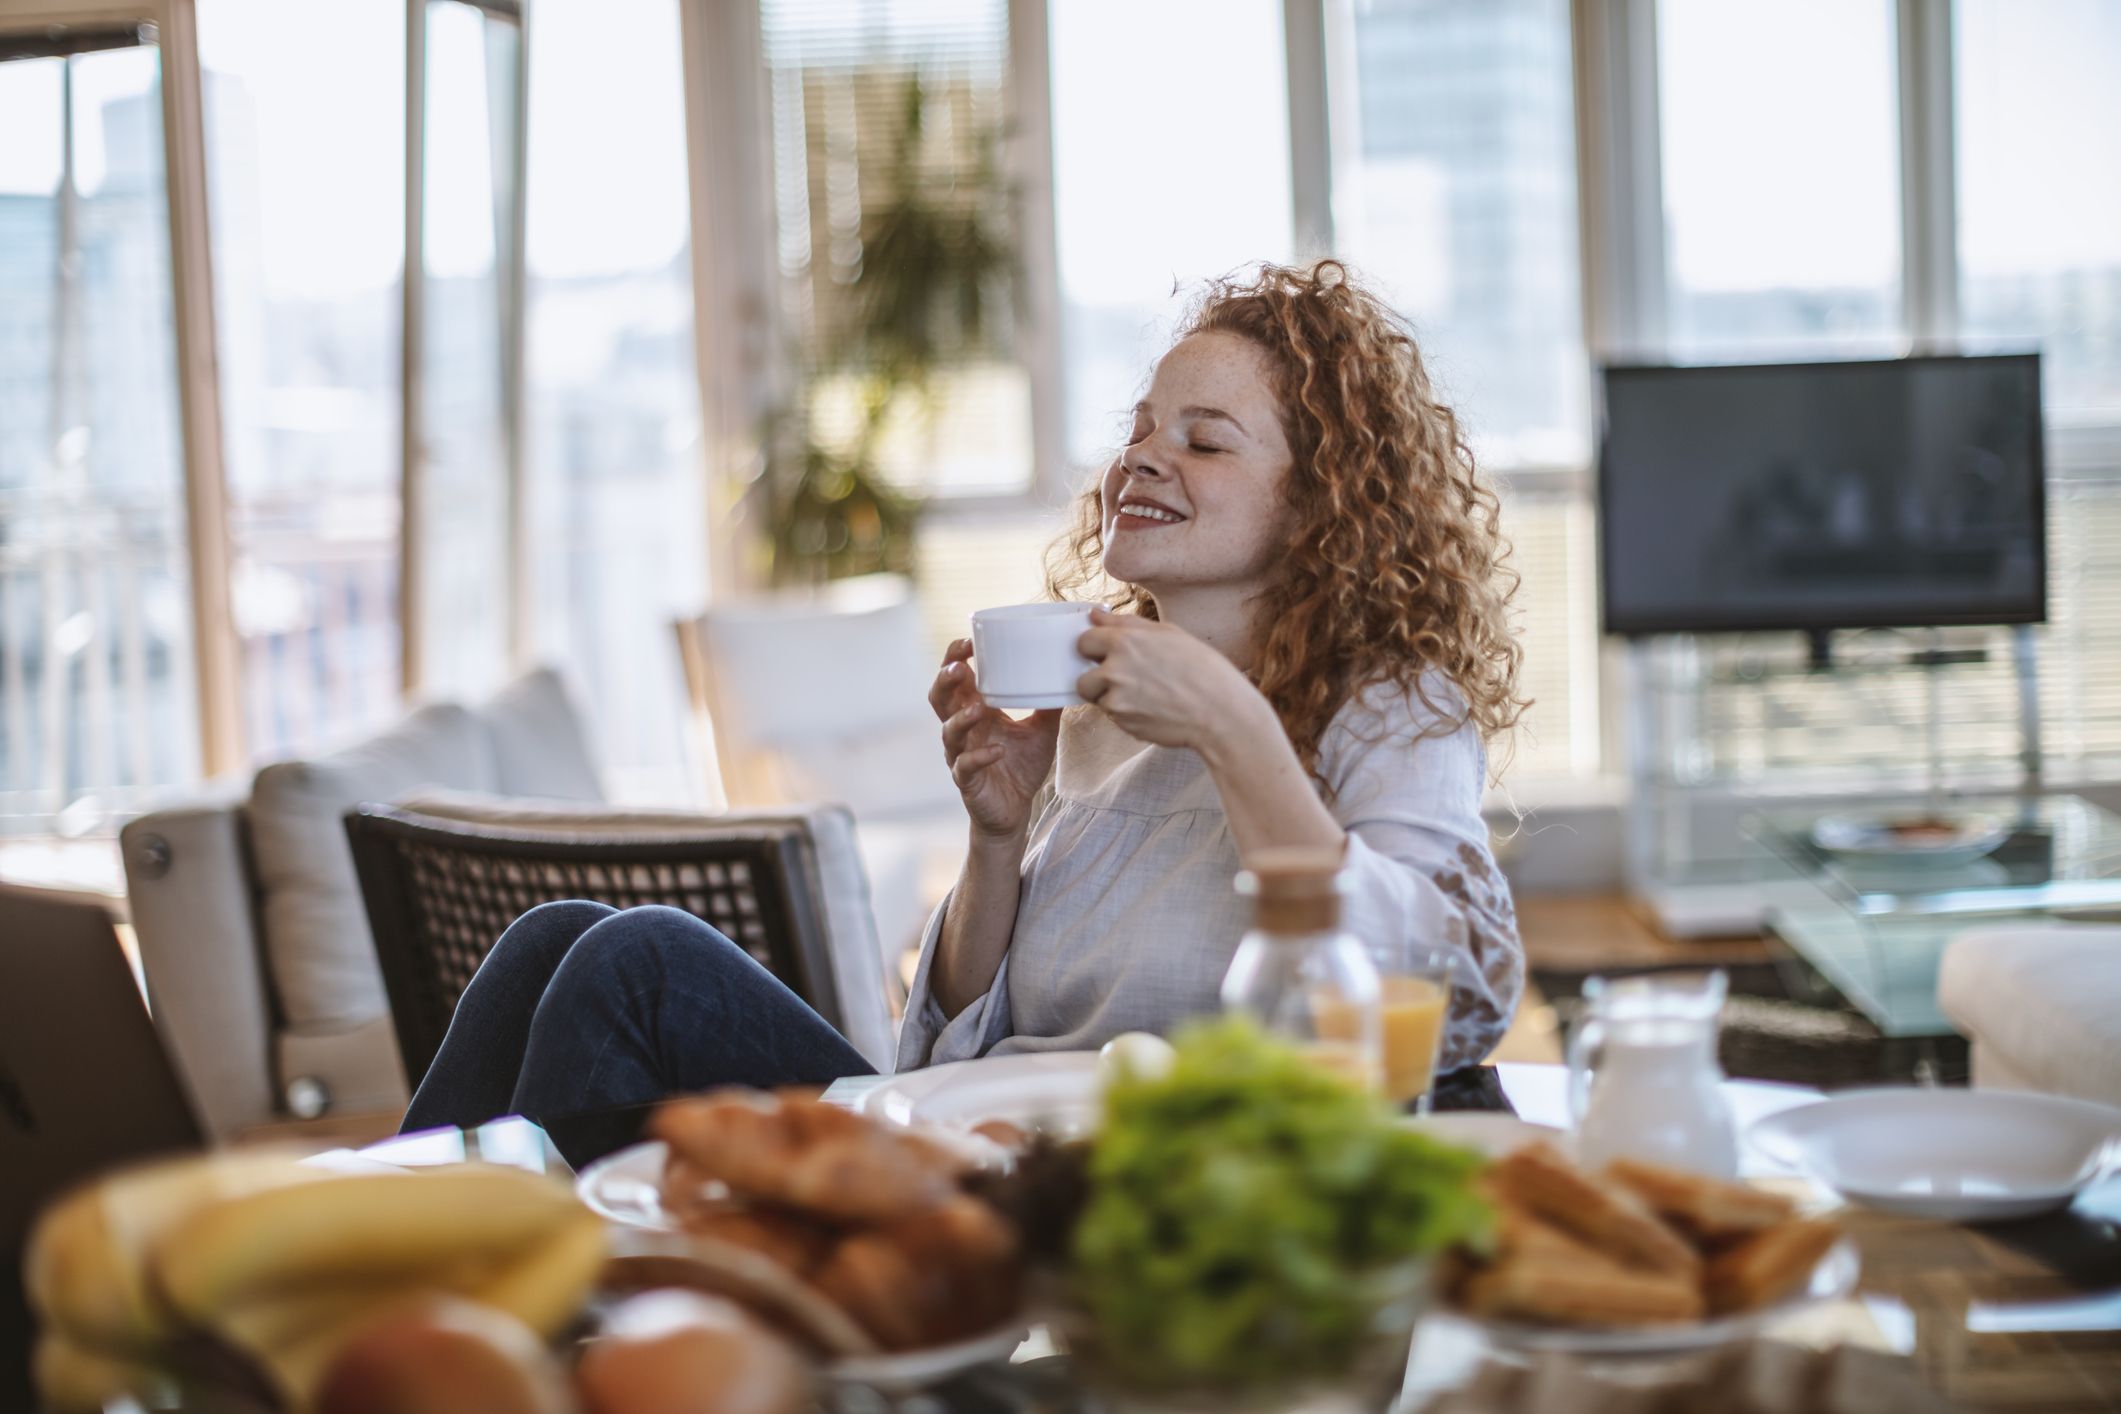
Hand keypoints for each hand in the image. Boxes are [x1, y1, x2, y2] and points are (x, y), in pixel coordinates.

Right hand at [929, 639, 1060, 840]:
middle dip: (945, 680)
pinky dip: (980, 756)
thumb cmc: (1021, 765)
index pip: (956, 678)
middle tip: (959, 667)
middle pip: (939, 698)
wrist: (1015, 808)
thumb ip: (1048, 704)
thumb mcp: (1041, 729)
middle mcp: (963, 729)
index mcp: (975, 710)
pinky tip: (997, 750)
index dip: (955, 658)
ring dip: (960, 717)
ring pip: (948, 730)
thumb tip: (1067, 675)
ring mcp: (961, 754)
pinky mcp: (966, 780)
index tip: (968, 641)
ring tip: (978, 707)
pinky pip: (965, 765)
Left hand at [1075, 608, 1271, 753]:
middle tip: (1126, 679)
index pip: (1084, 641)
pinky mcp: (1124, 723)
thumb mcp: (1168, 633)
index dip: (1095, 649)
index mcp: (1124, 641)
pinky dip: (1128, 715)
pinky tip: (1154, 709)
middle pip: (1082, 677)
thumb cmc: (1201, 669)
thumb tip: (1095, 615)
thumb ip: (1126, 623)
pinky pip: (1114, 717)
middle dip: (1097, 679)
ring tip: (1145, 695)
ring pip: (1099, 700)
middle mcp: (1114, 670)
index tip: (1107, 654)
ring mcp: (1117, 700)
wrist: (1220, 712)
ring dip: (1113, 699)